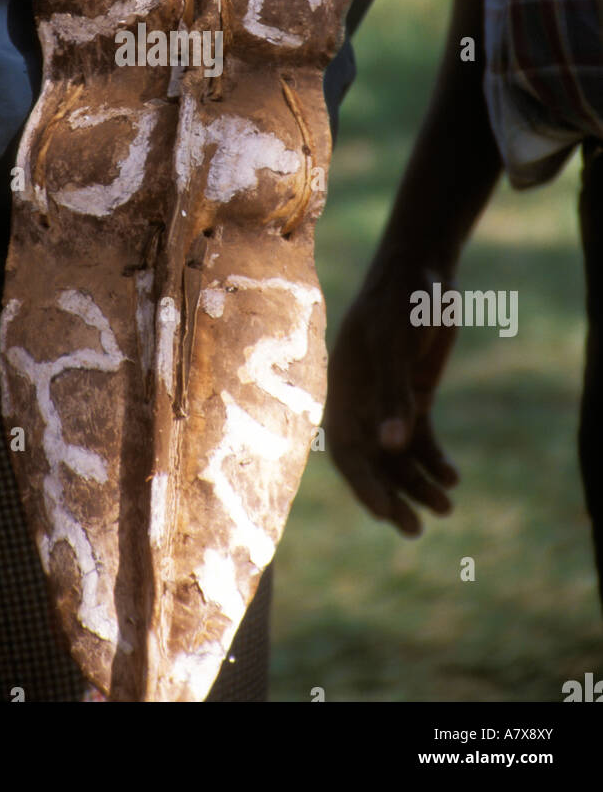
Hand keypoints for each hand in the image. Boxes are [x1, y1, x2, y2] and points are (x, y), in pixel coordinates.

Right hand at [323, 256, 459, 535]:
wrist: (422, 267)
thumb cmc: (400, 300)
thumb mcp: (395, 344)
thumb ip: (394, 395)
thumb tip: (391, 447)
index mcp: (345, 389)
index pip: (348, 450)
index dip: (363, 484)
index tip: (385, 514)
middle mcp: (363, 400)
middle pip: (372, 461)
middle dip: (392, 496)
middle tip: (414, 530)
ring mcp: (389, 398)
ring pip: (399, 454)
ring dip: (418, 483)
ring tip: (446, 508)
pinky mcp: (413, 392)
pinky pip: (420, 437)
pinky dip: (433, 459)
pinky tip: (451, 478)